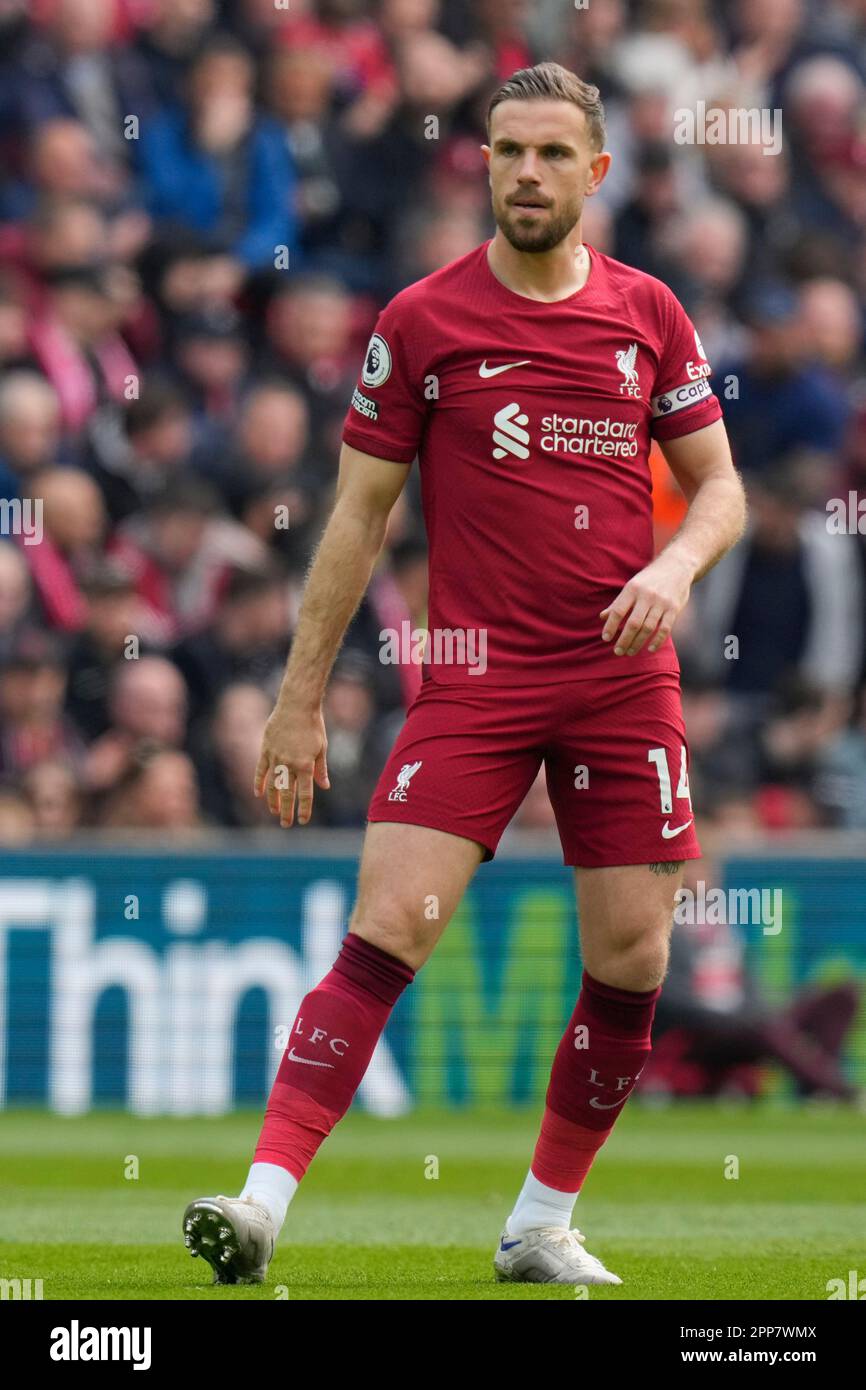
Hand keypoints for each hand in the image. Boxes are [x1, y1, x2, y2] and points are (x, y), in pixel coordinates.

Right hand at [253, 699, 328, 826]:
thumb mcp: (322, 748)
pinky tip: (258, 793)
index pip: (306, 793)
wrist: (297, 705)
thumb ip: (321, 769)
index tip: (303, 820)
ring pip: (272, 784)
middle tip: (285, 824)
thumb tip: (324, 786)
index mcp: (306, 765)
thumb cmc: (313, 725)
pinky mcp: (265, 749)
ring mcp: (275, 757)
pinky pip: (260, 769)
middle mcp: (289, 764)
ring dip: (273, 800)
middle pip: (287, 793)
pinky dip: (259, 782)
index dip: (304, 808)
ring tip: (274, 812)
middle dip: (286, 810)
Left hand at [599, 551, 693, 656]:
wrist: (676, 566)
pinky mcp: (674, 608)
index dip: (610, 626)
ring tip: (630, 652)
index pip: (618, 611)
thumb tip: (602, 617)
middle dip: (624, 640)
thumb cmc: (649, 580)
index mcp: (632, 589)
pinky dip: (657, 641)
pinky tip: (650, 649)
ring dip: (638, 643)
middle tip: (618, 652)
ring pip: (648, 628)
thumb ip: (618, 603)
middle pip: (633, 623)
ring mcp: (662, 603)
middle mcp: (647, 596)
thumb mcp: (632, 586)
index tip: (606, 638)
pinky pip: (665, 628)